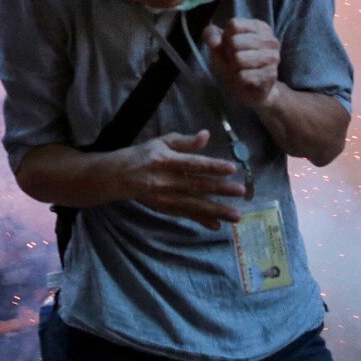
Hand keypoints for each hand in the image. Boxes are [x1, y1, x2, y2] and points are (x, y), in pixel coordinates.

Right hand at [121, 130, 244, 228]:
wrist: (119, 176)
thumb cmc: (144, 155)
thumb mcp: (162, 142)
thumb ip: (185, 140)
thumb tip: (206, 135)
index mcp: (166, 160)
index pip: (193, 164)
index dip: (212, 166)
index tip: (231, 168)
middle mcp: (166, 181)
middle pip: (197, 185)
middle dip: (220, 190)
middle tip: (241, 192)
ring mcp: (165, 197)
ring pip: (194, 204)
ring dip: (216, 211)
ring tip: (236, 215)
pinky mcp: (165, 208)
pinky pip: (186, 214)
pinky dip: (201, 220)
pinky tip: (217, 225)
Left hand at [204, 18, 281, 107]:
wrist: (249, 90)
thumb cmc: (233, 64)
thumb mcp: (218, 46)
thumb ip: (211, 35)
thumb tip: (214, 42)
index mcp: (260, 27)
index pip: (233, 25)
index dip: (225, 38)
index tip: (230, 47)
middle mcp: (270, 40)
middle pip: (235, 41)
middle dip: (229, 54)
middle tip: (235, 62)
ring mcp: (272, 58)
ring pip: (239, 59)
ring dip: (233, 68)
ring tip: (240, 70)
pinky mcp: (270, 75)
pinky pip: (242, 76)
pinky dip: (238, 81)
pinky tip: (246, 81)